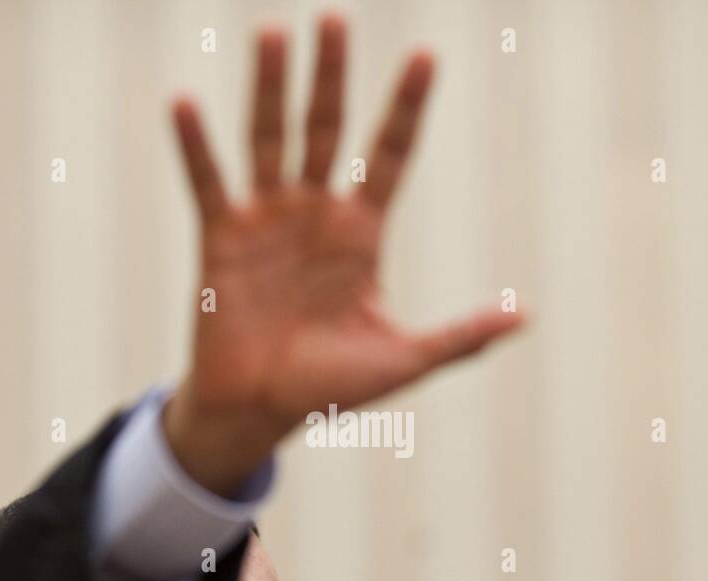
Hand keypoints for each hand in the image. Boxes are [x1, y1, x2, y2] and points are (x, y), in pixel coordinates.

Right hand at [165, 15, 524, 494]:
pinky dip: (195, 147)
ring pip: (269, 140)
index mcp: (361, 233)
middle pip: (326, 130)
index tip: (427, 55)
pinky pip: (208, 184)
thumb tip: (524, 316)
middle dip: (331, 76)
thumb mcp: (404, 359)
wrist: (260, 413)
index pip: (389, 155)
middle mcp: (314, 214)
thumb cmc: (331, 388)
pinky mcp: (221, 240)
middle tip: (334, 16)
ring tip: (273, 33)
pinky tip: (183, 103)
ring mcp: (266, 221)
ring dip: (270, 89)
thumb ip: (459, 335)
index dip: (407, 108)